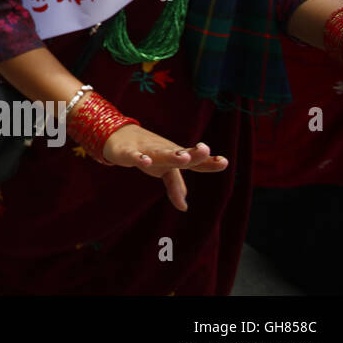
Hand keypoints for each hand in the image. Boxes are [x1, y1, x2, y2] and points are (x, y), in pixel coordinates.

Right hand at [102, 125, 227, 211]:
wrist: (118, 135)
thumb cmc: (148, 152)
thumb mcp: (163, 169)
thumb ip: (176, 186)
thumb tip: (184, 207)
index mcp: (175, 156)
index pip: (195, 161)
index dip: (208, 162)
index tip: (224, 161)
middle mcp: (164, 151)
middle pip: (180, 153)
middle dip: (193, 153)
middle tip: (204, 149)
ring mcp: (146, 150)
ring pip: (160, 153)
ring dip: (172, 155)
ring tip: (184, 157)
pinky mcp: (128, 151)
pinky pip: (134, 155)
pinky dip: (139, 158)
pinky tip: (145, 161)